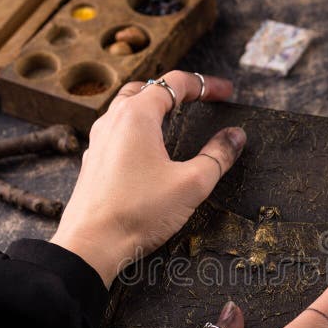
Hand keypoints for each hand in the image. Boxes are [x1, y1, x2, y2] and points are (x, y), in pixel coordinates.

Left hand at [51, 71, 246, 286]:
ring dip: (155, 106)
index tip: (226, 93)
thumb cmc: (138, 213)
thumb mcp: (191, 184)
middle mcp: (113, 121)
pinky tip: (150, 148)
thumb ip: (217, 156)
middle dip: (177, 89)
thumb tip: (235, 136)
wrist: (92, 245)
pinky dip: (139, 128)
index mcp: (137, 116)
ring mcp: (99, 141)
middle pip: (147, 88)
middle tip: (201, 99)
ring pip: (128, 108)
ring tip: (176, 117)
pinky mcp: (94, 162)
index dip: (205, 85)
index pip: (175, 83)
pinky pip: (117, 132)